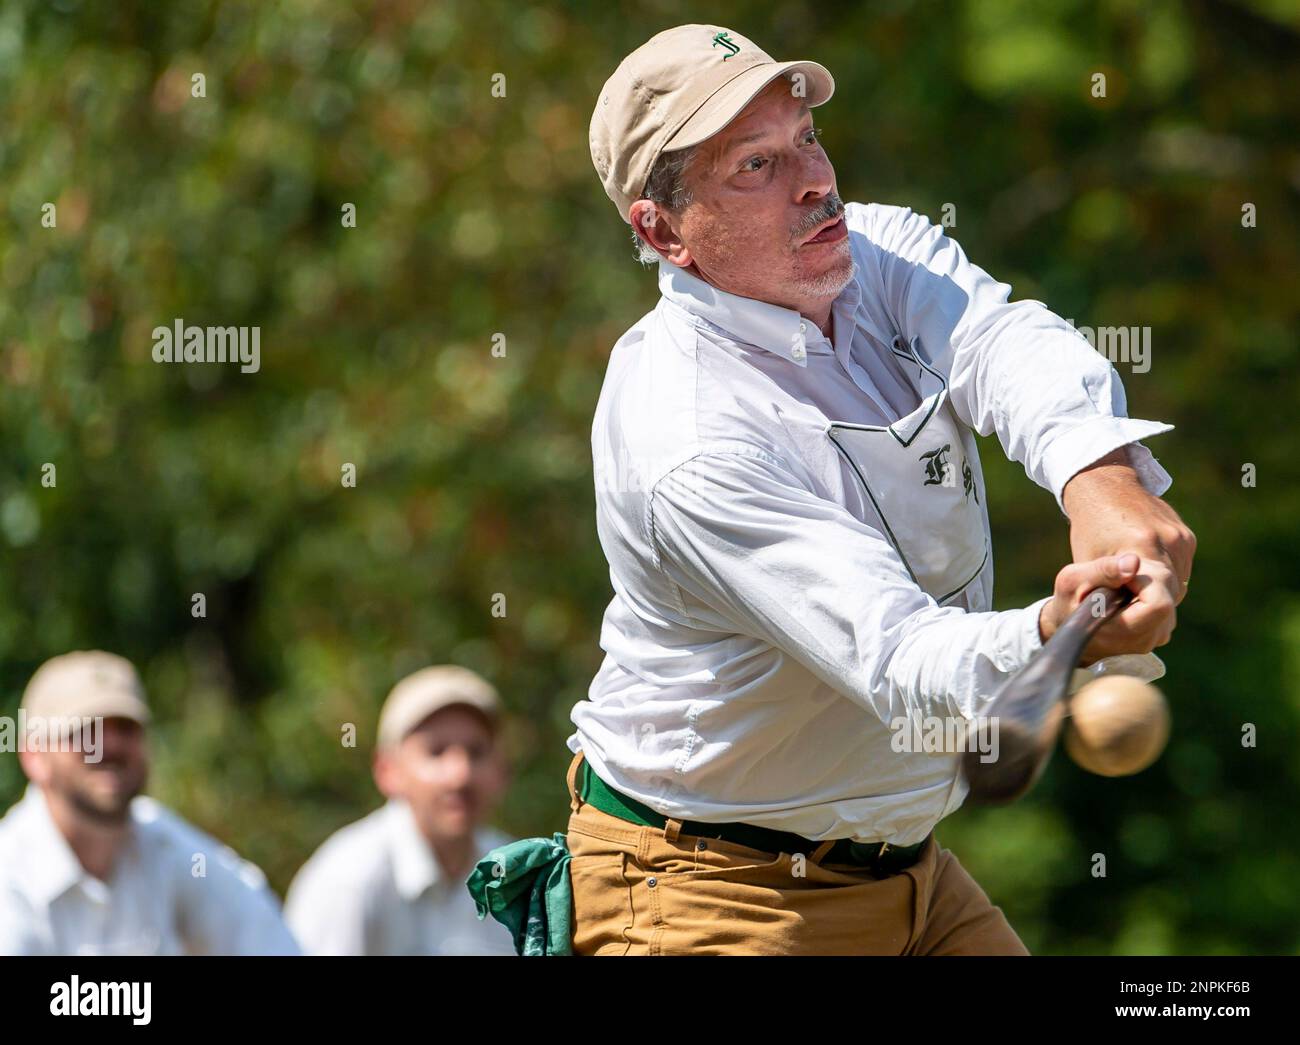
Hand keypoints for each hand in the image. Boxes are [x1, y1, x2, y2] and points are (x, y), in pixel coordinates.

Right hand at [1039, 553, 1175, 663]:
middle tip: (1115, 575)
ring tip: (1117, 586)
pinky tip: (1126, 591)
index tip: (1118, 575)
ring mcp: (1158, 635)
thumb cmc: (1067, 606)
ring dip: (1146, 579)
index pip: (1159, 600)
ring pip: (1169, 590)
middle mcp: (1150, 638)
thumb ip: (1103, 570)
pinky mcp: (1162, 628)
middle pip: (1167, 591)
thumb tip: (1134, 561)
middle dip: (1144, 574)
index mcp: (1129, 633)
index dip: (1141, 579)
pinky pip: (1166, 595)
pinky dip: (1149, 586)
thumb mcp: (1072, 582)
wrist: (1070, 632)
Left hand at [1062, 446, 1196, 606]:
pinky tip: (1139, 572)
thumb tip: (1122, 627)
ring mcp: (1183, 541)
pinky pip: (1179, 573)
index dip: (1138, 619)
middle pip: (1169, 600)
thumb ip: (1105, 593)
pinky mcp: (1187, 539)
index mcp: (1144, 549)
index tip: (1118, 617)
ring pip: (1176, 589)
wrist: (1105, 486)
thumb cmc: (1089, 526)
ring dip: (1154, 595)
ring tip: (1126, 587)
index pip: (1158, 605)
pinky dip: (1161, 580)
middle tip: (1119, 606)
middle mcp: (1171, 543)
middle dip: (1144, 610)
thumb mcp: (1086, 563)